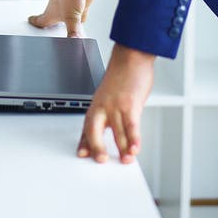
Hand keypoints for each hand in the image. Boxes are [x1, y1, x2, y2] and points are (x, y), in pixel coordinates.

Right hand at [28, 0, 99, 36]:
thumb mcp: (71, 16)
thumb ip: (73, 32)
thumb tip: (75, 44)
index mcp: (50, 13)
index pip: (39, 21)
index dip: (34, 23)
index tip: (30, 23)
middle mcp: (59, 11)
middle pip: (52, 23)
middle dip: (51, 29)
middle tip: (49, 35)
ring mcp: (70, 8)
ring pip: (67, 21)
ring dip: (68, 27)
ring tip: (69, 35)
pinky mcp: (81, 6)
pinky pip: (80, 18)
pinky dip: (81, 22)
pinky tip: (83, 25)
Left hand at [77, 43, 154, 162]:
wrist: (130, 57)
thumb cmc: (122, 76)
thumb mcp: (111, 96)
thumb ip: (112, 114)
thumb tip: (119, 134)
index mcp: (97, 105)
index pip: (87, 127)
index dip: (84, 141)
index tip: (82, 153)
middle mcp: (103, 106)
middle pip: (94, 129)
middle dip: (96, 146)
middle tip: (100, 160)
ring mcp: (116, 105)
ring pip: (117, 131)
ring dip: (122, 148)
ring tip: (126, 160)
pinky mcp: (130, 103)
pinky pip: (131, 125)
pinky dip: (134, 138)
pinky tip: (135, 149)